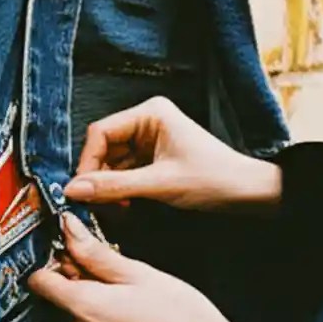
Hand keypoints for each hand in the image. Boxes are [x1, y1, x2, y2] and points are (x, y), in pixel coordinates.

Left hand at [27, 212, 246, 321]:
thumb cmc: (179, 314)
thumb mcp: (136, 272)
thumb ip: (95, 251)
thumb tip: (68, 228)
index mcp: (83, 307)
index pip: (39, 282)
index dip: (52, 260)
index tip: (71, 247)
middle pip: (59, 295)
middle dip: (78, 275)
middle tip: (111, 263)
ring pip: (76, 310)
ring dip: (92, 294)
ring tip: (127, 286)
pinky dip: (102, 312)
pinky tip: (130, 305)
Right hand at [64, 96, 281, 212]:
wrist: (248, 193)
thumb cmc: (214, 179)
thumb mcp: (160, 184)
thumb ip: (114, 187)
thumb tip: (74, 189)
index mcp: (150, 113)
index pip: (101, 132)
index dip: (87, 162)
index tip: (80, 189)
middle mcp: (147, 121)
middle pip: (104, 148)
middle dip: (97, 177)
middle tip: (94, 204)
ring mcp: (150, 140)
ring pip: (112, 163)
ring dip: (108, 186)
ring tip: (113, 208)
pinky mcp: (154, 158)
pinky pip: (125, 172)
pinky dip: (120, 189)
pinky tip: (124, 205)